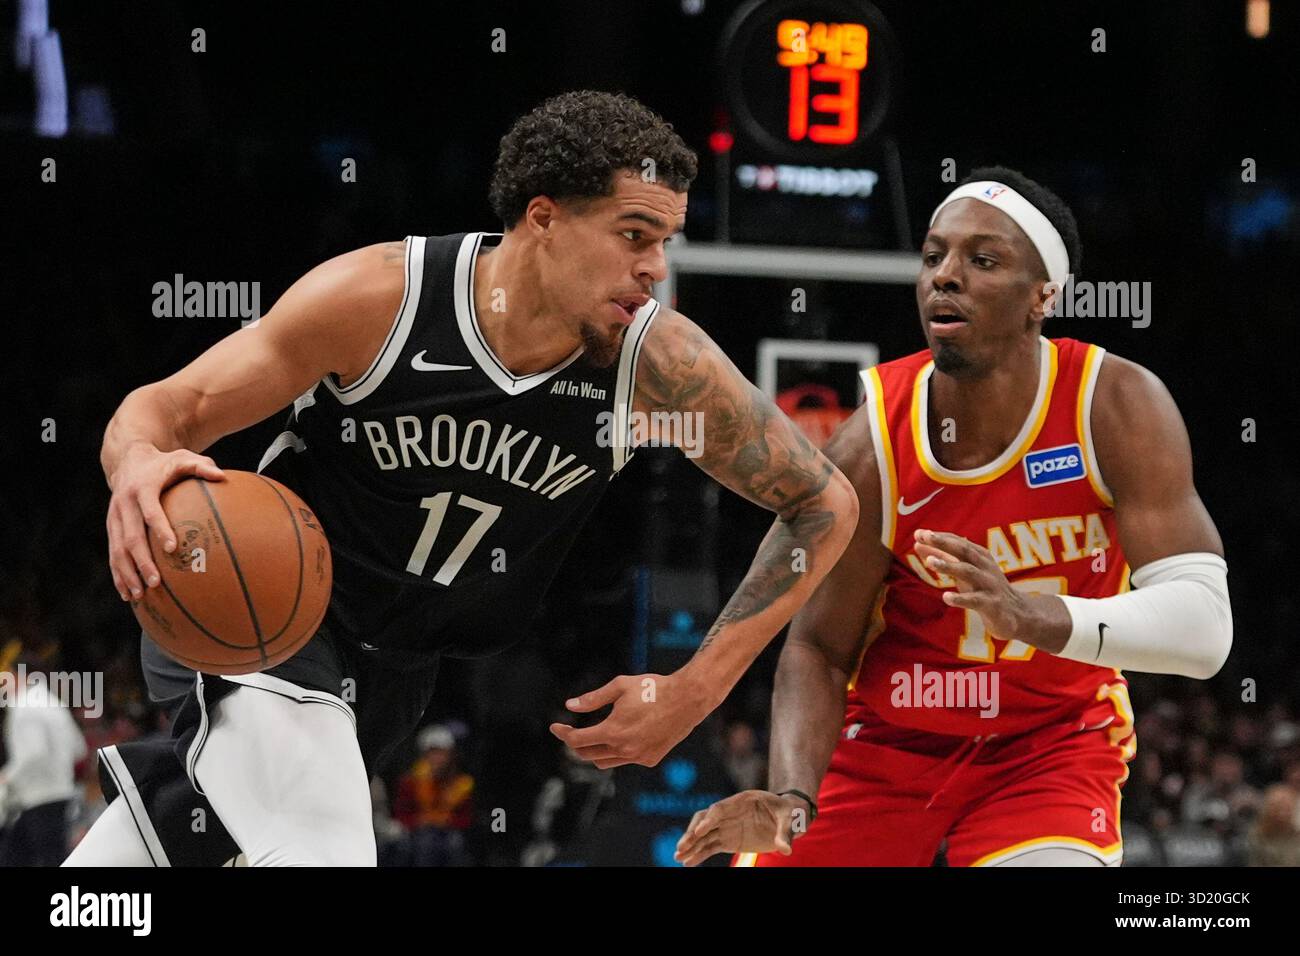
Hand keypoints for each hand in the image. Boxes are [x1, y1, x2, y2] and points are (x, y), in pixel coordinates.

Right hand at [107, 442, 224, 600]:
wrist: (128, 458)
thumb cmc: (164, 462)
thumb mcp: (182, 457)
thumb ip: (202, 466)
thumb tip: (222, 477)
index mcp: (142, 488)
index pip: (150, 511)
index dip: (160, 528)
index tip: (173, 548)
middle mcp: (124, 504)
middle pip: (131, 536)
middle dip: (141, 561)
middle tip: (156, 582)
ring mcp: (114, 516)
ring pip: (117, 549)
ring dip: (126, 573)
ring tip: (138, 595)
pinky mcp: (111, 526)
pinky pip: (113, 553)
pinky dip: (118, 574)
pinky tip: (127, 593)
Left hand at [549, 669, 713, 768]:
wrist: (688, 699)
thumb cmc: (653, 688)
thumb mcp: (620, 686)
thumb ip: (593, 698)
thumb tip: (569, 705)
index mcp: (613, 730)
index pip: (578, 740)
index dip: (563, 734)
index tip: (554, 726)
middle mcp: (624, 748)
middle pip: (588, 754)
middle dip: (575, 744)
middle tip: (569, 731)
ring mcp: (638, 756)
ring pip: (605, 762)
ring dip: (594, 751)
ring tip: (591, 736)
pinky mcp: (650, 759)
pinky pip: (624, 760)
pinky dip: (616, 751)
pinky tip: (619, 737)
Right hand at [673, 790, 809, 866]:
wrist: (790, 817)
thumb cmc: (790, 812)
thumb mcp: (791, 819)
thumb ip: (785, 833)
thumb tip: (785, 849)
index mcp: (742, 801)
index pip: (719, 808)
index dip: (708, 819)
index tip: (698, 831)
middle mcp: (729, 812)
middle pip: (705, 820)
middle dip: (692, 832)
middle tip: (682, 847)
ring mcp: (727, 826)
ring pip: (703, 835)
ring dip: (691, 845)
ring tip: (678, 857)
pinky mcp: (728, 839)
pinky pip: (710, 847)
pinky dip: (699, 854)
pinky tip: (688, 863)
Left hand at [913, 528, 1067, 649]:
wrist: (1017, 614)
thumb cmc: (985, 588)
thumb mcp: (964, 571)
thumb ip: (942, 558)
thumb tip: (917, 544)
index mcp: (979, 556)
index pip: (958, 542)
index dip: (939, 537)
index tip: (919, 533)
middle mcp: (985, 567)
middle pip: (964, 551)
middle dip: (944, 543)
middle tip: (925, 537)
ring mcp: (989, 585)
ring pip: (968, 572)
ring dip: (948, 565)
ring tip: (929, 561)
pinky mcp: (992, 604)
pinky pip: (975, 600)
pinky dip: (961, 598)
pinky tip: (946, 597)